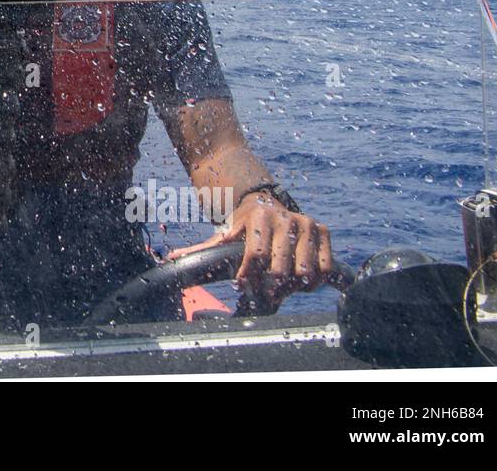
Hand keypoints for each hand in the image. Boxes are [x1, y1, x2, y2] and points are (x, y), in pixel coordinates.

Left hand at [168, 191, 335, 307]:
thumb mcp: (225, 234)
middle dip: (270, 286)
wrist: (268, 204)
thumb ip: (202, 248)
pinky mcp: (323, 231)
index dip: (248, 275)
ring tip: (282, 287)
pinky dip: (314, 281)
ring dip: (293, 287)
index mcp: (258, 217)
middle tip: (264, 292)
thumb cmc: (243, 226)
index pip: (256, 255)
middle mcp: (284, 218)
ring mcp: (306, 223)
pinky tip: (301, 281)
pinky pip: (325, 267)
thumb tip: (171, 258)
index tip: (242, 284)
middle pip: (281, 268)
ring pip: (305, 271)